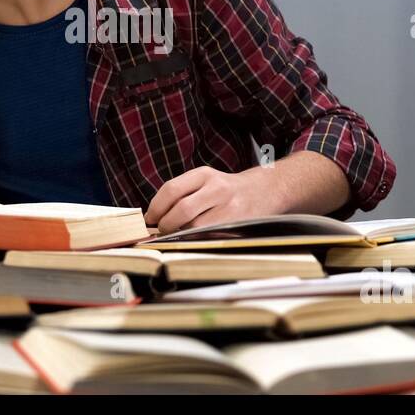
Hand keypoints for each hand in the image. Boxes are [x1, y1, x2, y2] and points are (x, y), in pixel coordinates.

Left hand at [144, 165, 284, 233]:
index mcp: (204, 174)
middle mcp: (217, 188)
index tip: (150, 218)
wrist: (265, 189)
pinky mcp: (237, 222)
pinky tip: (193, 238)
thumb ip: (182, 192)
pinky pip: (210, 235)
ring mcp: (229, 206)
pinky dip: (196, 239)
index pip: (171, 189)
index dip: (156, 207)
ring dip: (180, 234)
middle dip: (166, 224)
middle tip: (161, 230)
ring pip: (195, 226)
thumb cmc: (226, 189)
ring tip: (177, 234)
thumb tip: (154, 216)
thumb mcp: (206, 180)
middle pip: (182, 209)